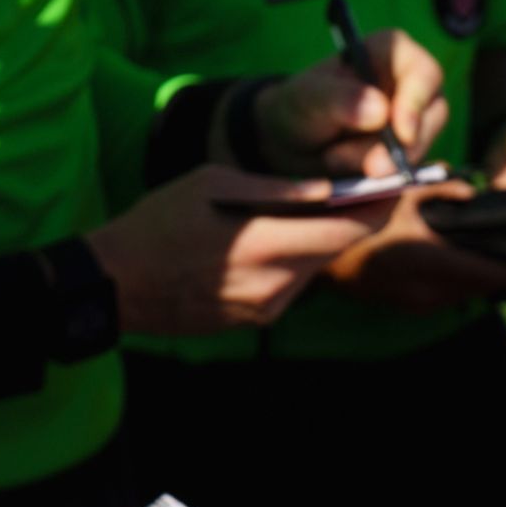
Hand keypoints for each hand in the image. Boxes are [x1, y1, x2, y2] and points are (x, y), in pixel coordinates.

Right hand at [82, 165, 388, 335]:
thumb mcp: (212, 184)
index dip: (376, 210)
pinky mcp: (251, 322)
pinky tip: (272, 239)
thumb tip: (326, 188)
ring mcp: (262, 309)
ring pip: (311, 269)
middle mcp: (272, 285)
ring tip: (311, 210)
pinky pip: (287, 286)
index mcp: (265, 245)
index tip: (391, 188)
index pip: (346, 233)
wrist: (113, 284)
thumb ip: (274, 189)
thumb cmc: (157, 223)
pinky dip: (291, 260)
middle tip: (358, 191)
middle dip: (351, 222)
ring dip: (318, 241)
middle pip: (335, 252)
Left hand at [252, 30, 448, 177]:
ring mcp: (413, 121)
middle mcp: (411, 85)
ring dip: (383, 163)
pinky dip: (380, 178)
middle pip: (432, 115)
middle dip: (401, 146)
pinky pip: (408, 169)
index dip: (417, 101)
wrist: (291, 140)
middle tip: (370, 169)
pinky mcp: (406, 152)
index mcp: (392, 53)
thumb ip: (340, 99)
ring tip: (335, 159)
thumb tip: (380, 111)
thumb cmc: (301, 104)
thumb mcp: (309, 98)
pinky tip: (347, 172)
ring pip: (420, 146)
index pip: (423, 73)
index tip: (402, 133)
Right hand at [324, 182, 505, 311]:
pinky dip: (464, 283)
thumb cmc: (359, 213)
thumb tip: (473, 196)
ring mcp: (418, 303)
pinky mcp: (409, 307)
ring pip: (467, 294)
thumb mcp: (402, 190)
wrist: (319, 252)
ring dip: (486, 280)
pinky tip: (469, 266)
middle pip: (483, 286)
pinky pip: (449, 297)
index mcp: (430, 258)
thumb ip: (443, 191)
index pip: (489, 272)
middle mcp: (428, 289)